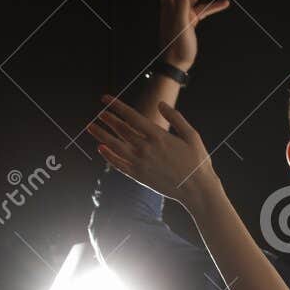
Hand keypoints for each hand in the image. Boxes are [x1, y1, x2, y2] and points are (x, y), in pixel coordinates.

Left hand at [87, 96, 219, 206]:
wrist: (197, 190)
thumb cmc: (198, 162)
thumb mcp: (193, 136)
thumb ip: (176, 118)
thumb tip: (160, 104)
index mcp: (158, 136)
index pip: (131, 116)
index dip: (116, 105)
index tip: (105, 99)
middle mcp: (146, 148)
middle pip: (120, 129)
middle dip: (108, 119)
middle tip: (100, 113)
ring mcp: (140, 163)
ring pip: (114, 145)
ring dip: (100, 135)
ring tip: (91, 127)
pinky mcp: (138, 176)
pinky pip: (118, 164)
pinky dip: (108, 156)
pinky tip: (101, 149)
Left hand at [158, 0, 229, 70]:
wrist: (176, 64)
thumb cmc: (176, 47)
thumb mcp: (180, 27)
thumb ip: (180, 7)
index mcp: (170, 3)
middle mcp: (175, 4)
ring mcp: (183, 12)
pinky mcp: (190, 21)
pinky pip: (203, 9)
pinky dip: (213, 5)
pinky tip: (225, 3)